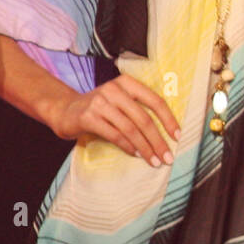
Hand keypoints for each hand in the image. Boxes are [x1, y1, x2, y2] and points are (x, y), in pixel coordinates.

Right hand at [53, 73, 180, 165]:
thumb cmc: (101, 109)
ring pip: (130, 128)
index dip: (168, 120)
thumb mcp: (121, 103)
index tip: (178, 136)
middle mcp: (114, 89)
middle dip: (158, 140)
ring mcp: (99, 102)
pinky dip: (128, 146)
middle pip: (143, 118)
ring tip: (154, 160)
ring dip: (145, 147)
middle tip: (167, 157)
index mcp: (127, 83)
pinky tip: (136, 155)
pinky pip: (114, 134)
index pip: (155, 101)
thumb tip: (167, 134)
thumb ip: (139, 110)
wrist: (65, 110)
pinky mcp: (88, 117)